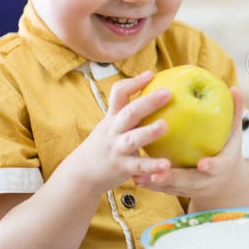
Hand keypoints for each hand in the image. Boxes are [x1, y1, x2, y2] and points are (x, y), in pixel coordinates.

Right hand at [59, 71, 172, 196]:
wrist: (80, 174)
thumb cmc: (105, 144)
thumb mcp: (112, 124)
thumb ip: (131, 111)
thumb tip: (158, 91)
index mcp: (114, 117)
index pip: (119, 94)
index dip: (134, 83)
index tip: (151, 74)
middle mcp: (114, 130)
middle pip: (129, 113)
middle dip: (148, 102)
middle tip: (168, 92)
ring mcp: (117, 149)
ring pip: (133, 139)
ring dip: (148, 132)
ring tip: (164, 126)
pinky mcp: (122, 167)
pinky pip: (138, 166)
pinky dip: (152, 166)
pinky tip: (166, 165)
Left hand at [133, 87, 248, 201]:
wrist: (224, 181)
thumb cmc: (227, 150)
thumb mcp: (235, 133)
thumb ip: (235, 112)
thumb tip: (235, 87)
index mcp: (223, 166)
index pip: (218, 167)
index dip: (211, 166)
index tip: (203, 164)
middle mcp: (206, 181)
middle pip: (189, 182)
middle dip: (172, 178)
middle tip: (157, 173)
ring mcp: (191, 189)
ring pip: (172, 188)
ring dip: (156, 184)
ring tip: (139, 175)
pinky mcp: (179, 191)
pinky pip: (163, 189)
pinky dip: (150, 184)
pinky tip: (135, 176)